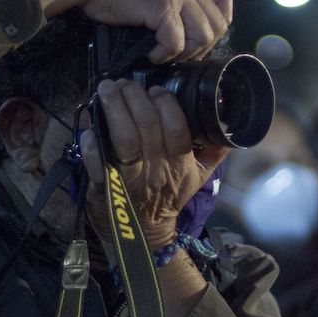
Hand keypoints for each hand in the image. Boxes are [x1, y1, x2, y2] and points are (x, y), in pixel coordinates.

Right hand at [24, 0, 231, 62]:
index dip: (218, 24)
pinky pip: (177, 42)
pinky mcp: (161, 6)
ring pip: (204, 35)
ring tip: (164, 53)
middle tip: (179, 54)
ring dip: (185, 53)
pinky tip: (151, 53)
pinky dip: (165, 54)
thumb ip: (175, 2)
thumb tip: (188, 32)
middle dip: (202, 47)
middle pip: (219, 24)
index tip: (198, 37)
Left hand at [81, 78, 229, 248]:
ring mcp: (130, 179)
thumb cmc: (170, 196)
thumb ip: (214, 151)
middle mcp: (156, 170)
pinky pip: (98, 162)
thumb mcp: (199, 177)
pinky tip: (90, 126)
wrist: (146, 233)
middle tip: (125, 82)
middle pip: (146, 126)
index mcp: (180, 165)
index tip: (157, 89)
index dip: (166, 104)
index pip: (177, 128)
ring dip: (113, 109)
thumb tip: (227, 124)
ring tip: (108, 89)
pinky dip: (92, 142)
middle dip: (135, 96)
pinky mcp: (106, 187)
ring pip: (123, 138)